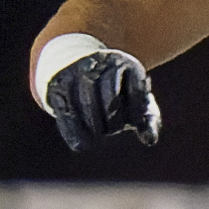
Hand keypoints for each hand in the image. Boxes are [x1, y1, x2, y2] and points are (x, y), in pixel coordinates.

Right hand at [44, 50, 161, 151]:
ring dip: (95, 127)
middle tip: (113, 129)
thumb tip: (150, 140)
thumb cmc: (115, 89)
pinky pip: (66, 112)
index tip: (134, 121)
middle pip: (112, 100)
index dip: (136, 113)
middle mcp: (101, 63)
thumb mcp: (134, 99)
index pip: (136, 93)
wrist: (75, 64)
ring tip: (99, 133)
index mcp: (126, 63)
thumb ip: (148, 119)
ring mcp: (77, 72)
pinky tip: (81, 145)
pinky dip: (74, 133)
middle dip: (114, 121)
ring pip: (87, 105)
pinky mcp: (58, 85)